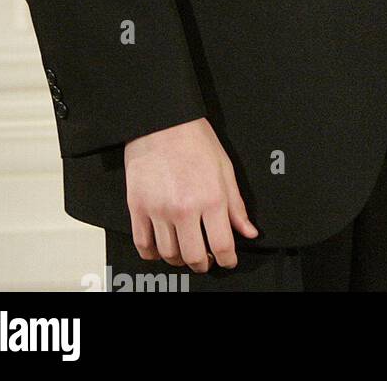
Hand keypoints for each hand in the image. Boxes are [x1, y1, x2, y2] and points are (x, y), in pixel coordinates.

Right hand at [124, 117, 258, 271]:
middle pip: (194, 256)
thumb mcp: (225, 169)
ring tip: (187, 253)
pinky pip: (143, 245)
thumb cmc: (195, 140)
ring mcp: (158, 211)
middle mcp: (184, 209)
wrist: (162, 123)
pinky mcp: (137, 209)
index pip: (222, 244)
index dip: (228, 259)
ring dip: (180, 260)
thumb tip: (249, 231)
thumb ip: (236, 205)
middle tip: (208, 260)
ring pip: (168, 254)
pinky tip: (162, 250)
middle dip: (204, 264)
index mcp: (211, 198)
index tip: (229, 261)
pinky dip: (153, 255)